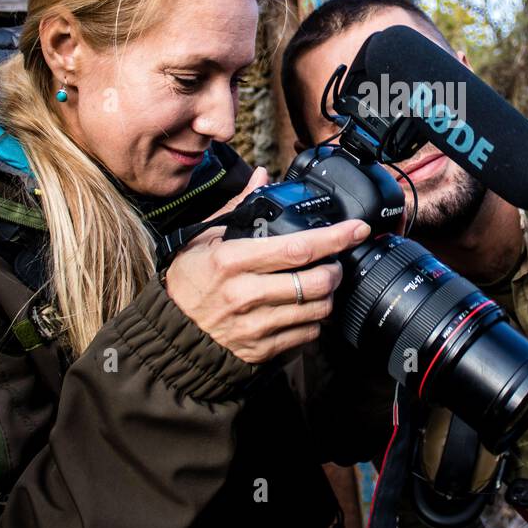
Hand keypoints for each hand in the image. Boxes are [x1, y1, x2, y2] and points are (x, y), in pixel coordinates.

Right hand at [163, 166, 370, 364]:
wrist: (169, 334)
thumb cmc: (188, 281)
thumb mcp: (204, 238)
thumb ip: (238, 207)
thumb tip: (261, 176)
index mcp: (233, 261)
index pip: (297, 248)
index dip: (334, 238)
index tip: (357, 228)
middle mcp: (246, 294)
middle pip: (316, 282)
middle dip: (336, 269)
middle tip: (334, 262)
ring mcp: (255, 325)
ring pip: (317, 311)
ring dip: (328, 295)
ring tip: (321, 285)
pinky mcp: (261, 350)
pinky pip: (306, 336)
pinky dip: (314, 321)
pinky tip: (304, 310)